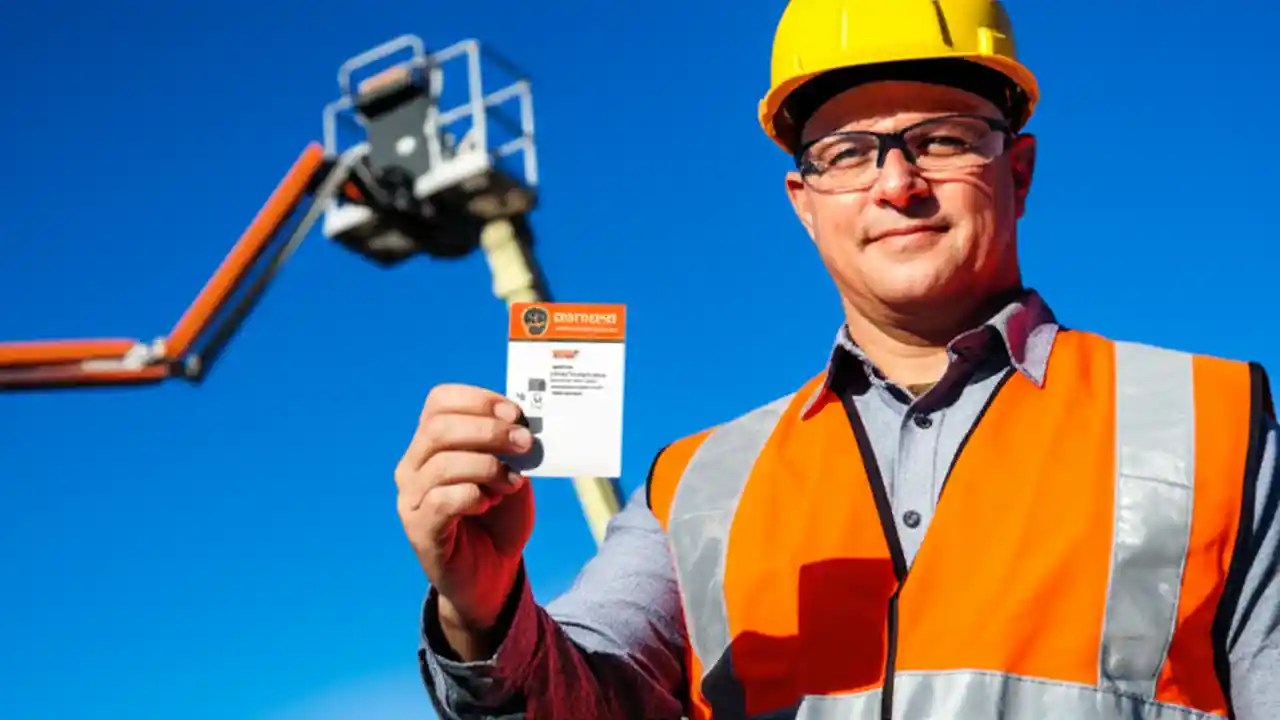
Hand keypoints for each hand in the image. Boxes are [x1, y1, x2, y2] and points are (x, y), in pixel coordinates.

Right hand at [395, 383, 534, 654]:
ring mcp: (411, 498)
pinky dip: (473, 496)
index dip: (479, 400)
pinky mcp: (419, 530)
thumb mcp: (513, 472)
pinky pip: (441, 500)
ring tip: (512, 484)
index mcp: (432, 443)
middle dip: (488, 430)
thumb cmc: (500, 518)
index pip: (440, 401)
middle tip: (524, 444)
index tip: (516, 414)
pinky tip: (489, 504)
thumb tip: (524, 423)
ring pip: (442, 464)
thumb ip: (512, 447)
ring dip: (487, 467)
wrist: (494, 575)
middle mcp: (413, 466)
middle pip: (439, 428)